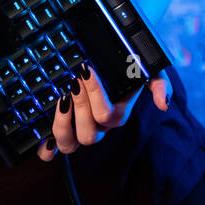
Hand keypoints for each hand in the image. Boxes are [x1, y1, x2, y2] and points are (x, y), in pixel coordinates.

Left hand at [37, 62, 172, 161]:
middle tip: (74, 78)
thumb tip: (163, 104)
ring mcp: (80, 129)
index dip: (94, 94)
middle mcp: (98, 126)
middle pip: (89, 133)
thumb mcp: (147, 67)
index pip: (106, 115)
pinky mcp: (64, 128)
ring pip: (70, 144)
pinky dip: (46, 147)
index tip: (86, 68)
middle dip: (79, 104)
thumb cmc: (125, 62)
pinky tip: (41, 138)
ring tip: (60, 98)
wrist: (111, 55)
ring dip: (62, 124)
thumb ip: (158, 83)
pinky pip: (54, 148)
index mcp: (117, 114)